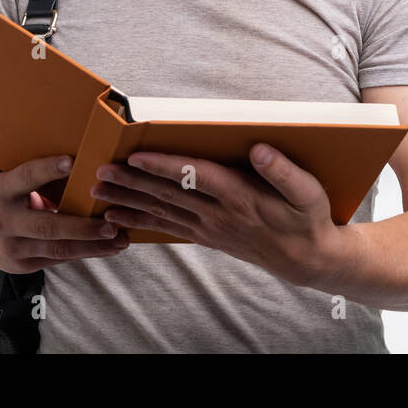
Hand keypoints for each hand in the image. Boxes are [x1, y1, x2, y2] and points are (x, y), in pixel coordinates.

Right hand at [0, 155, 129, 272]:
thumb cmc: (2, 199)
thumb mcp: (10, 184)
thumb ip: (37, 179)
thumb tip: (83, 165)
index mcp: (0, 191)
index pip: (26, 178)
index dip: (47, 169)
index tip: (72, 161)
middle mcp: (3, 221)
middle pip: (47, 225)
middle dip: (83, 226)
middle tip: (111, 222)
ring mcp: (11, 248)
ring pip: (57, 249)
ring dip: (92, 245)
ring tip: (119, 239)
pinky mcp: (22, 266)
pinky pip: (58, 259)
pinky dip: (84, 252)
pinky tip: (107, 248)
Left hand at [89, 144, 355, 289]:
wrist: (307, 260)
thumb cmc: (309, 218)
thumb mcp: (309, 193)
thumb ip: (284, 171)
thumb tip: (260, 148)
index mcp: (241, 197)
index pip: (195, 178)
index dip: (165, 167)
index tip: (136, 157)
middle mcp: (219, 214)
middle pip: (168, 195)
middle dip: (132, 182)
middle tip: (100, 171)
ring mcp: (210, 228)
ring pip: (161, 212)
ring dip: (128, 200)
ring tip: (98, 191)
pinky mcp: (206, 237)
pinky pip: (166, 228)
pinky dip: (141, 221)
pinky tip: (118, 217)